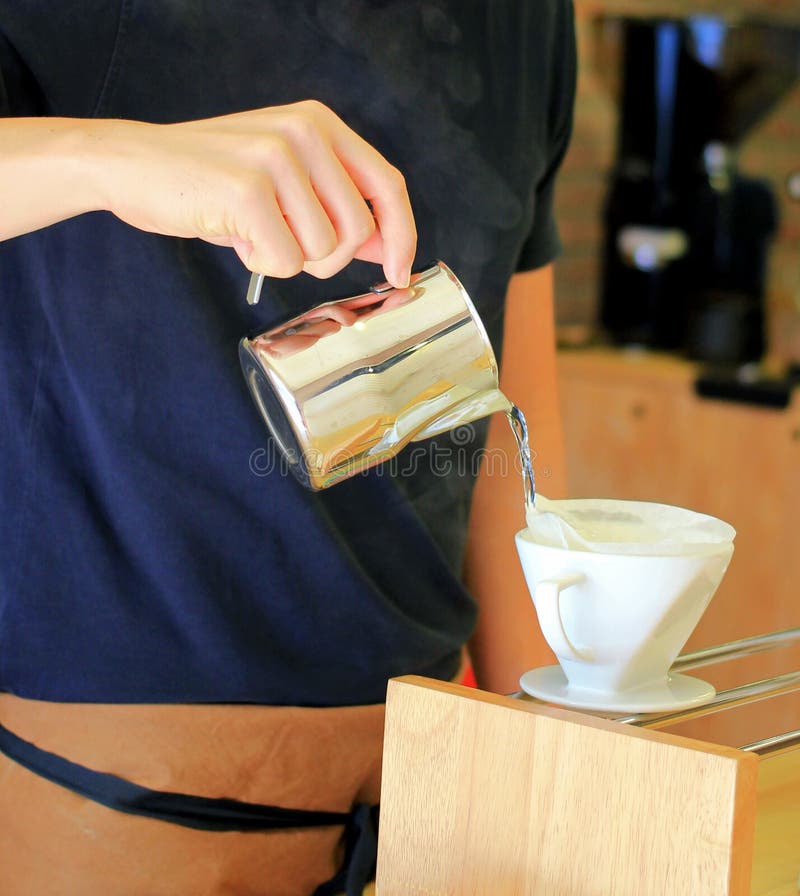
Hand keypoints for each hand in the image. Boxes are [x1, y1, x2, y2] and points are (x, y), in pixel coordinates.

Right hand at [88, 101, 415, 287]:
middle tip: (284, 243)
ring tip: (253, 231)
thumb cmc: (211, 179)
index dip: (401, 234)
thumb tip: (389, 247)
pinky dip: (261, 263)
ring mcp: (276, 158)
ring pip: (323, 251)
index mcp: (320, 123)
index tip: (399, 271)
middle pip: (357, 232)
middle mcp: (305, 132)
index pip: (387, 184)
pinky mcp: (248, 190)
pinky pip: (284, 261)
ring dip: (288, 259)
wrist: (133, 165)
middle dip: (325, 258)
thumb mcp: (285, 180)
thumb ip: (336, 204)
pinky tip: (235, 237)